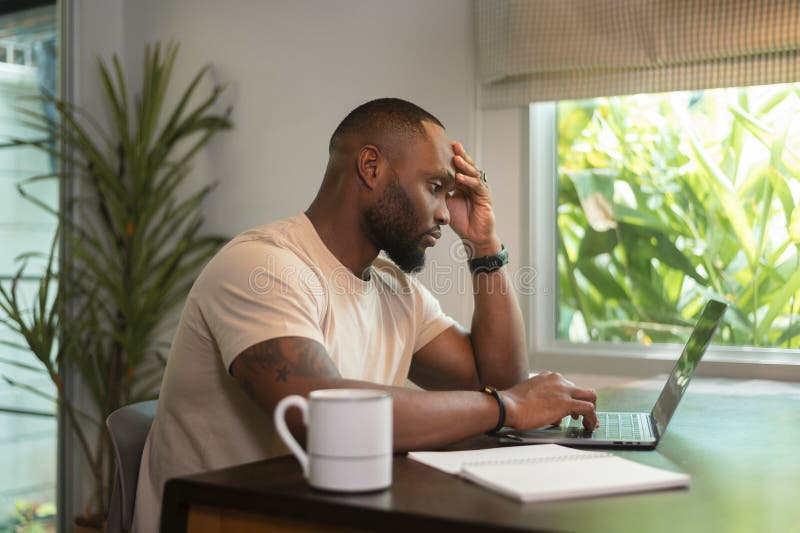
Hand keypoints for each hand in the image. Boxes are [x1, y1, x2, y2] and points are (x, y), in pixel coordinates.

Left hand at [447, 142, 499, 256]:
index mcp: (463, 183)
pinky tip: (460, 177)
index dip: (453, 158)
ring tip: (456, 158)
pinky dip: (468, 181)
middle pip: (468, 166)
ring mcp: (480, 189)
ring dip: (464, 166)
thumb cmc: (460, 220)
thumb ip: (441, 190)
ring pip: (473, 173)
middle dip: (461, 155)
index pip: (459, 167)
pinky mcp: (485, 197)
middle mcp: (472, 184)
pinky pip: (477, 186)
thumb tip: (427, 180)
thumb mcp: (446, 202)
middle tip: (453, 145)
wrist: (473, 236)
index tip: (444, 147)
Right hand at [501, 371, 598, 430]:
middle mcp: (558, 380)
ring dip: (591, 410)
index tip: (572, 410)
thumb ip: (542, 401)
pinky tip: (589, 426)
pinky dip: (592, 419)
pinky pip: (589, 409)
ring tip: (588, 423)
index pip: (567, 386)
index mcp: (547, 377)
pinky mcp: (566, 403)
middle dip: (584, 403)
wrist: (507, 406)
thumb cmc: (512, 405)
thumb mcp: (529, 396)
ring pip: (590, 396)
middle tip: (583, 416)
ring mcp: (563, 390)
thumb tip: (553, 416)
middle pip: (582, 389)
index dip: (571, 399)